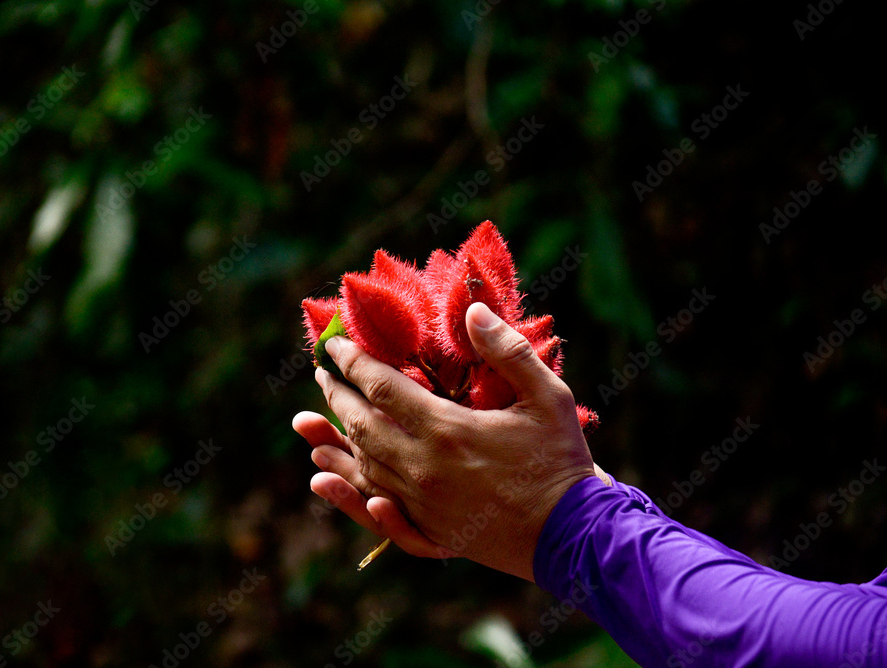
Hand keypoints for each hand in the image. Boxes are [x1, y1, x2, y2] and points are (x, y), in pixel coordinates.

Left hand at [296, 302, 604, 580]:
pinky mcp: (428, 530)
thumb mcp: (547, 396)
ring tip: (312, 424)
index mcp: (446, 429)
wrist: (574, 536)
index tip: (333, 346)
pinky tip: (328, 482)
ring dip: (333, 442)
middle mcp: (423, 467)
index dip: (353, 362)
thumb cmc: (562, 460)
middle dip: (337, 396)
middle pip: (362, 426)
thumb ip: (507, 351)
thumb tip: (472, 310)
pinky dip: (346, 492)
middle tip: (323, 375)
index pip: (381, 386)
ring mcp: (422, 503)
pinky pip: (373, 508)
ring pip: (362, 467)